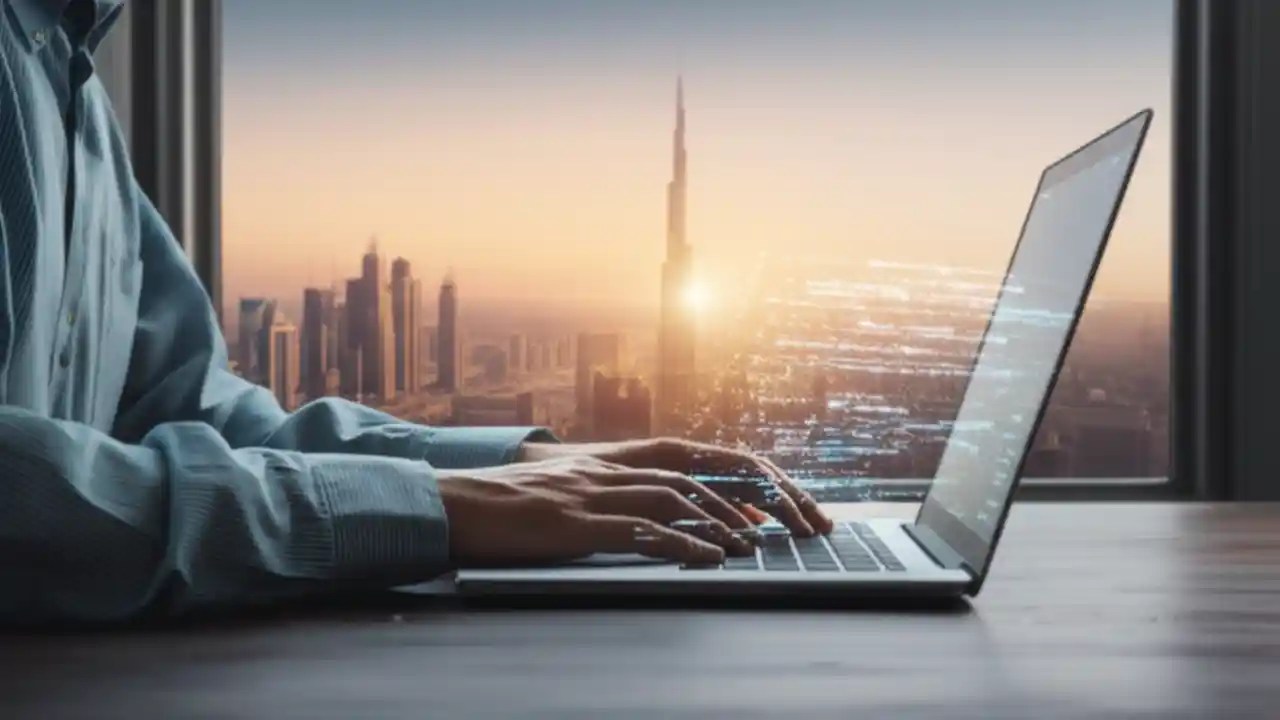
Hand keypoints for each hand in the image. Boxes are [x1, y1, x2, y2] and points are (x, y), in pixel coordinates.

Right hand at [437, 455, 757, 566]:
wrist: (451, 503)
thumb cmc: (500, 503)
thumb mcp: (553, 485)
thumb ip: (591, 489)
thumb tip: (624, 506)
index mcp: (600, 460)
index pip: (676, 455)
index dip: (718, 471)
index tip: (750, 494)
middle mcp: (601, 470)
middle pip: (684, 477)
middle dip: (731, 501)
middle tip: (763, 526)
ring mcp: (589, 495)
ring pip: (669, 498)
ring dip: (714, 523)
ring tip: (744, 545)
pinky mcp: (574, 525)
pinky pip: (638, 532)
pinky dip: (680, 545)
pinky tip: (704, 559)